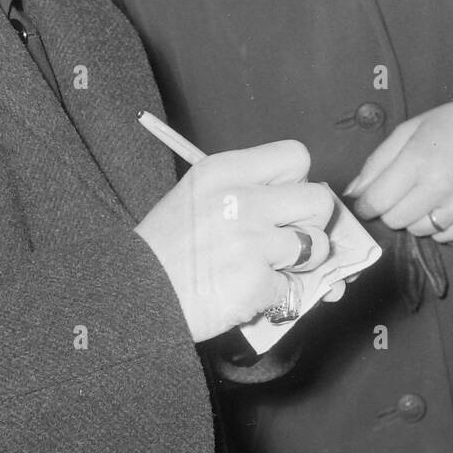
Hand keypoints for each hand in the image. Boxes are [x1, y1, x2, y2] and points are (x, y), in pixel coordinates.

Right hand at [136, 140, 334, 341]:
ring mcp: (252, 242)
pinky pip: (296, 290)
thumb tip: (307, 211)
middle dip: (312, 222)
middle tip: (287, 236)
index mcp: (225, 170)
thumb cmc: (167, 246)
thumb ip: (250, 193)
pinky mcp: (256, 283)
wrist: (133, 293)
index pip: (296, 156)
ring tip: (271, 267)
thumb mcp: (199, 195)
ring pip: (317, 246)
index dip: (297, 181)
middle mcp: (241, 200)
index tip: (282, 199)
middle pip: (319, 199)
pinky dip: (280, 296)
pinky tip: (254, 293)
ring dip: (302, 263)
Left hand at [344, 87, 452, 240]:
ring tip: (425, 194)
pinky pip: (443, 237)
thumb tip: (353, 193)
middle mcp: (439, 187)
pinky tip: (444, 203)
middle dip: (389, 209)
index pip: (376, 202)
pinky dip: (437, 225)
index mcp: (418, 160)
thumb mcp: (411, 129)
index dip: (365, 204)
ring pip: (417, 231)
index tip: (368, 199)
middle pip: (394, 220)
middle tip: (400, 191)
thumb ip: (378, 162)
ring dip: (413, 218)